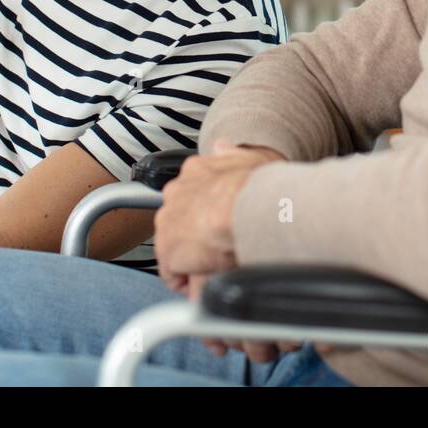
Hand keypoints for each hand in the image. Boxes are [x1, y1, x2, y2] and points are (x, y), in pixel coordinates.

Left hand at [156, 140, 314, 362]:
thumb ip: (231, 153)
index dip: (204, 213)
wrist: (250, 206)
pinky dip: (188, 282)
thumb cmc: (259, 185)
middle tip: (221, 248)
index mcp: (196, 171)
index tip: (218, 223)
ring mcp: (168, 222)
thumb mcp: (250, 159)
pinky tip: (207, 282)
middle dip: (195, 236)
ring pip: (177, 248)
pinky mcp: (168, 251)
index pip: (191, 194)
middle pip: (180, 222)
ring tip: (217, 268)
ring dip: (193, 259)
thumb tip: (221, 145)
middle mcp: (176, 193)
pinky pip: (173, 274)